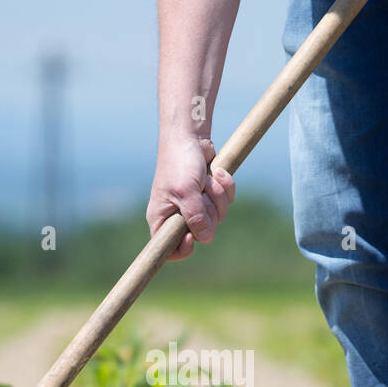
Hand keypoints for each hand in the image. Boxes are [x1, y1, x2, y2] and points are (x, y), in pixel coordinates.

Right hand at [146, 135, 235, 259]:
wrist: (191, 136)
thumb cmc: (179, 162)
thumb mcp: (186, 191)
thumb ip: (196, 217)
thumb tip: (205, 238)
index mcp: (162, 219)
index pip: (169, 250)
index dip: (182, 250)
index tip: (190, 238)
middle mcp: (178, 216)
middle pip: (202, 233)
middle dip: (208, 211)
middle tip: (201, 192)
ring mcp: (196, 207)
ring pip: (218, 217)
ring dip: (218, 195)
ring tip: (207, 178)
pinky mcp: (210, 196)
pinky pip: (226, 202)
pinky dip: (225, 187)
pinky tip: (217, 172)